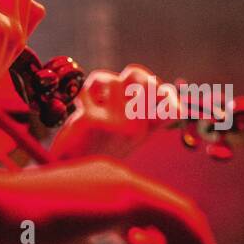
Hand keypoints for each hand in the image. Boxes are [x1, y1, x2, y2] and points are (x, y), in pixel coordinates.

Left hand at [50, 64, 172, 160]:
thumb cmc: (97, 146)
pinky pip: (88, 89)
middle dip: (130, 75)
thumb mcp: (125, 132)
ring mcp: (115, 124)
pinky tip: (80, 107)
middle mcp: (135, 128)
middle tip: (118, 85)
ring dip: (99, 82)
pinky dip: (82, 93)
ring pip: (111, 80)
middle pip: (141, 78)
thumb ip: (139, 109)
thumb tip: (147, 79)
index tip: (151, 90)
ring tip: (94, 96)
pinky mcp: (92, 121)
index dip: (164, 92)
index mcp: (145, 131)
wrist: (72, 168)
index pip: (171, 106)